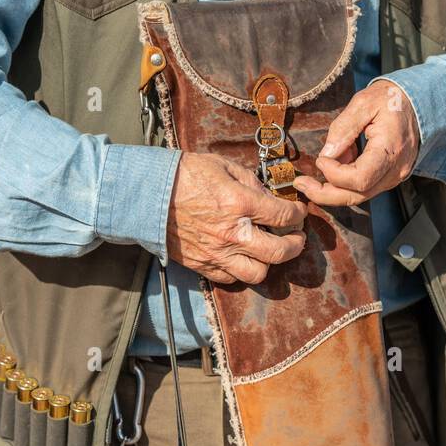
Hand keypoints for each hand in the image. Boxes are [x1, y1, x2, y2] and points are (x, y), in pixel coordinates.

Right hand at [166, 151, 307, 284]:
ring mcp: (217, 253)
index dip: (298, 215)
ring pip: (257, 273)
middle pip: (278, 252)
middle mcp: (232, 232)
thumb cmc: (185, 174)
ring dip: (269, 263)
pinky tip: (244, 256)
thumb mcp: (223, 166)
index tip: (299, 213)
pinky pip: (231, 278)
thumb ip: (251, 182)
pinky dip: (242, 270)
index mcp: (240, 203)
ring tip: (270, 251)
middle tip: (296, 238)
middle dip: (295, 245)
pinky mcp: (202, 265)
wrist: (147, 193)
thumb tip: (270, 197)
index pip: (283, 216)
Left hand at [291, 81, 420, 206]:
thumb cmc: (391, 100)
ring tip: (312, 176)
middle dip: (324, 194)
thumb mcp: (364, 103)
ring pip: (358, 196)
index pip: (360, 178)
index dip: (335, 174)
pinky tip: (335, 164)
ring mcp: (394, 176)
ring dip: (332, 189)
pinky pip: (364, 187)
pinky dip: (344, 181)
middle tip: (300, 184)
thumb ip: (343, 128)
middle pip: (357, 196)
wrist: (418, 103)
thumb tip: (326, 154)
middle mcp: (395, 170)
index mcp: (390, 149)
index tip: (320, 159)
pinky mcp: (389, 177)